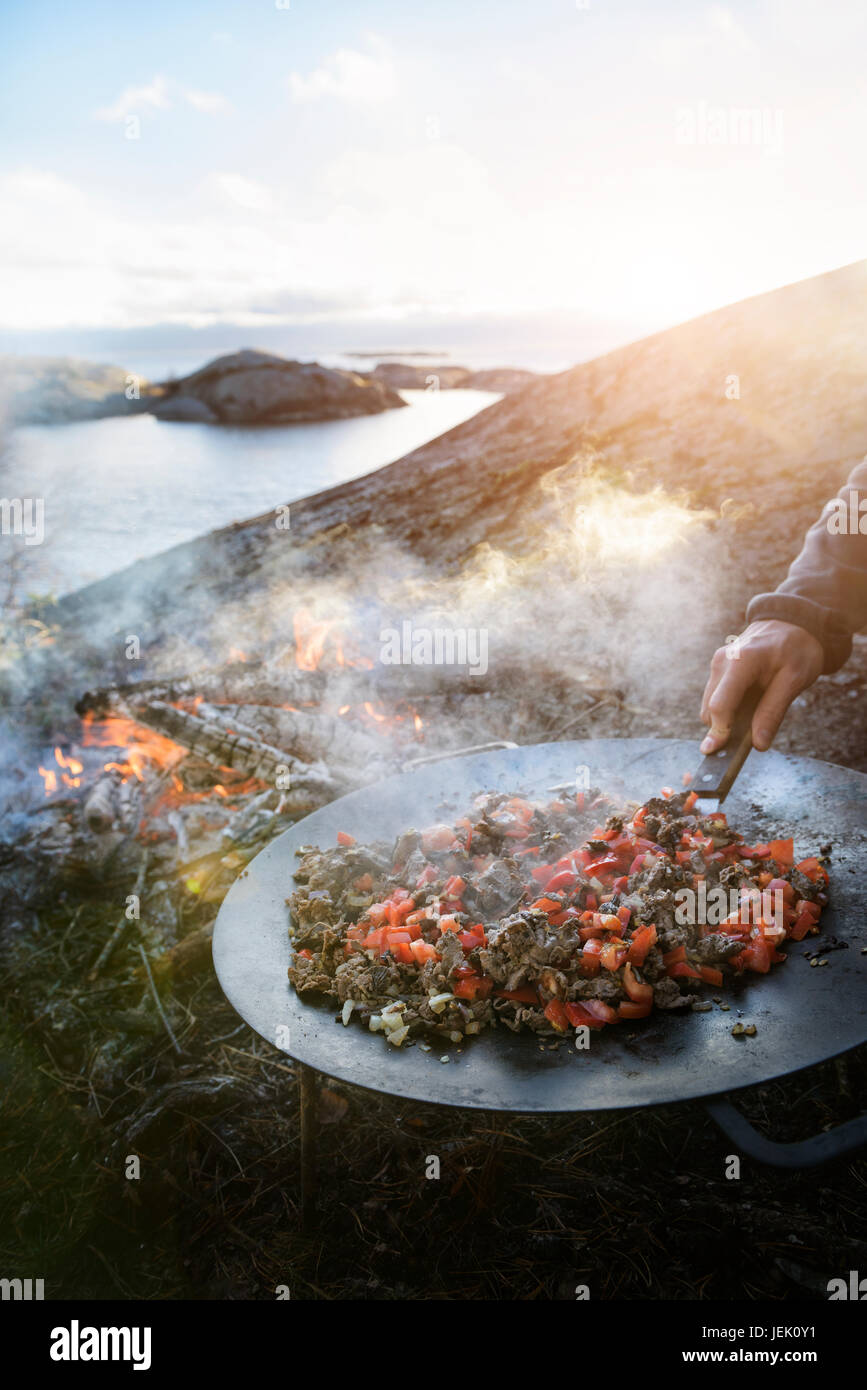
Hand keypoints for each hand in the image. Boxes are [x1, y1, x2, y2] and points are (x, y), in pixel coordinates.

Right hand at [700, 620, 823, 752]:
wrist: (793, 621)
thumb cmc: (797, 648)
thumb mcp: (795, 680)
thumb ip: (773, 711)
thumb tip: (758, 744)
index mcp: (741, 662)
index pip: (720, 704)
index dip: (718, 731)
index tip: (716, 752)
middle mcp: (722, 662)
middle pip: (710, 709)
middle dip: (724, 728)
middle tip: (749, 739)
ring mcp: (718, 664)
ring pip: (710, 705)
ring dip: (727, 718)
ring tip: (755, 716)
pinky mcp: (719, 668)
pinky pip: (716, 697)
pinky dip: (729, 709)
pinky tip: (750, 705)